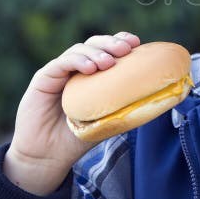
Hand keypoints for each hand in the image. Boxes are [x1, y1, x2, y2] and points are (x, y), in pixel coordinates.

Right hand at [3, 31, 140, 194]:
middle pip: (95, 44)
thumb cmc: (76, 140)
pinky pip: (62, 63)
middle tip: (126, 49)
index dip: (121, 41)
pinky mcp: (44, 78)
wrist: (46, 157)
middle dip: (112, 43)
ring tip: (109, 63)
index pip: (107, 50)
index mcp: (92, 75)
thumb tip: (155, 98)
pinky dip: (78, 61)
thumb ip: (123, 107)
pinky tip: (90, 68)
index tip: (136, 43)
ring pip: (79, 49)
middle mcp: (75, 69)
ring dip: (97, 52)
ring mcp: (59, 72)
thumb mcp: (106, 121)